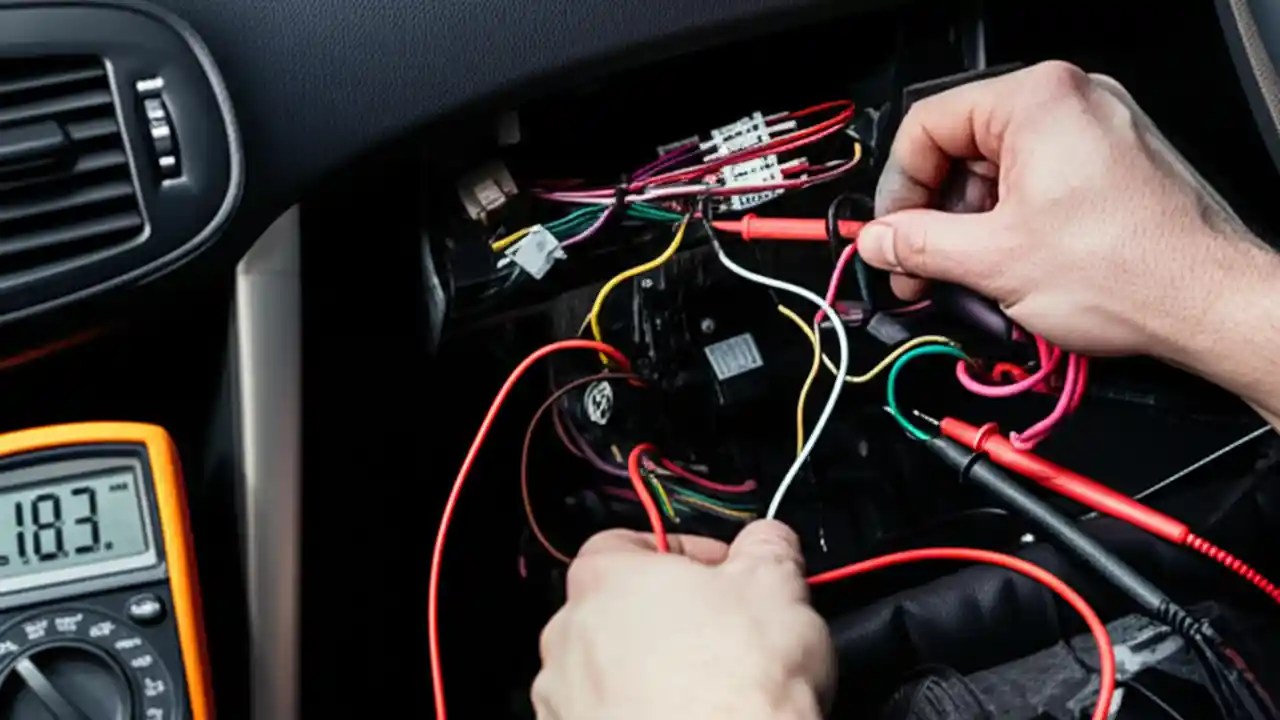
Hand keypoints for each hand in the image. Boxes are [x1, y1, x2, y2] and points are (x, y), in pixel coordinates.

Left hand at [532, 521, 833, 719]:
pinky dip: (638, 716)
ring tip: (707, 690)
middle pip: (616, 609)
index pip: (627, 542)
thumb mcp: (776, 584)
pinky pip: (605, 718)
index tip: (722, 572)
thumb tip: (767, 541)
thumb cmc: (738, 681)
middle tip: (721, 632)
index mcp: (603, 578)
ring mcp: (564, 699)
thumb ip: (766, 547)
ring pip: (607, 670)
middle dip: (666, 616)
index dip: (682, 553)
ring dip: (647, 673)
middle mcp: (567, 636)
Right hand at [858, 61, 1279, 363]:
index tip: (890, 233)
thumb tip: (877, 241)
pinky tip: (1004, 266)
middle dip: (934, 214)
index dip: (897, 188)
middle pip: (962, 148)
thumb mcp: (992, 261)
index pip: (928, 126)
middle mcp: (1070, 101)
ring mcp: (1096, 129)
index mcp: (1036, 100)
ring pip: (997, 169)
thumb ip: (917, 245)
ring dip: (970, 224)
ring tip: (965, 275)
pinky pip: (1037, 180)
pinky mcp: (1112, 162)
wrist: (1209, 303)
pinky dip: (1010, 221)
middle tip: (918, 266)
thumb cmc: (1130, 270)